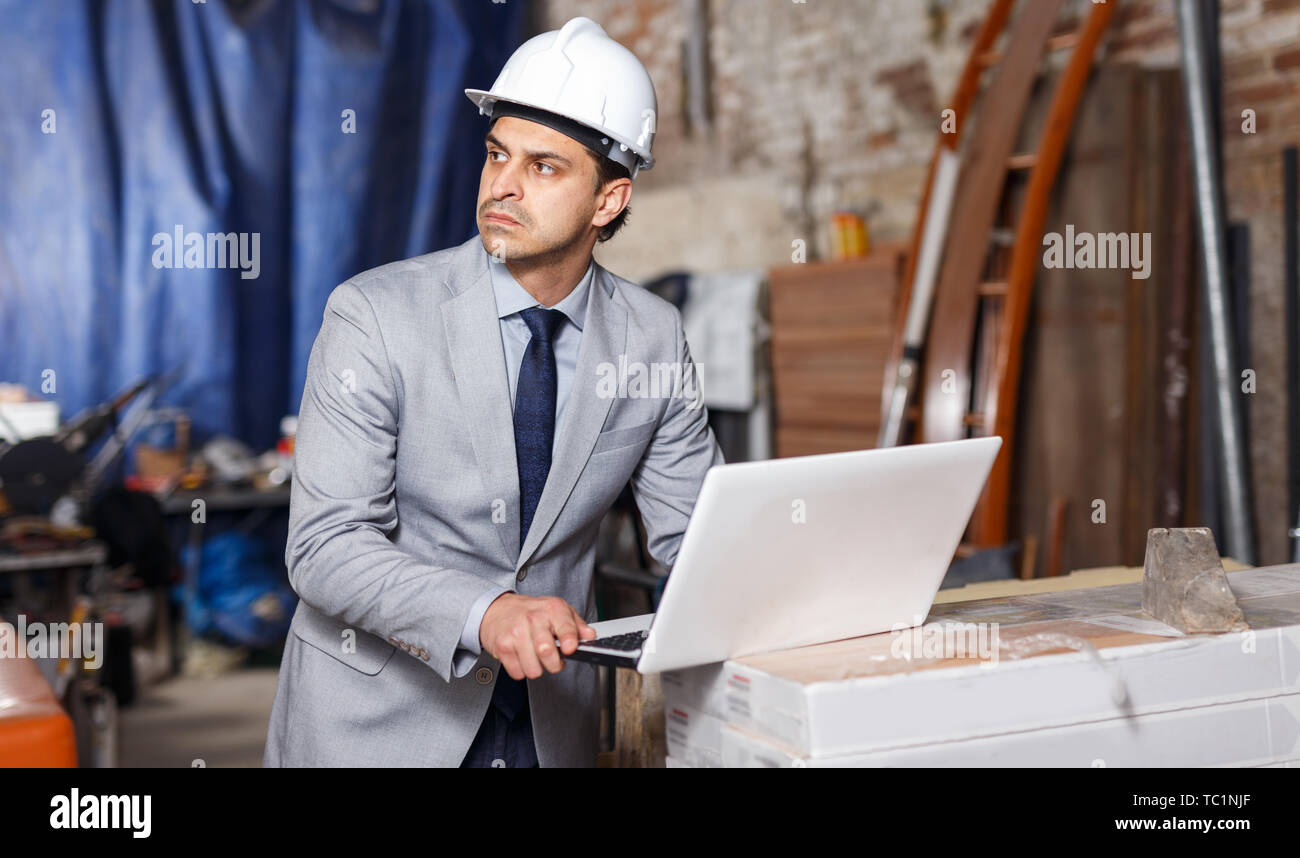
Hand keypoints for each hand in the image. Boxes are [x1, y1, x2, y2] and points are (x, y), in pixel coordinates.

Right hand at [479, 593, 596, 679]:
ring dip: (537, 668)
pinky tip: (522, 656)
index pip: (565, 626)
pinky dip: (522, 670)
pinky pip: (518, 673)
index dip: (569, 640)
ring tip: (535, 656)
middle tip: (553, 659)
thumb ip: (576, 624)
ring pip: (533, 669)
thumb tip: (590, 635)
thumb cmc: (531, 612)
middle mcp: (533, 619)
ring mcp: (516, 633)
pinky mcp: (502, 646)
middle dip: (554, 664)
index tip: (570, 648)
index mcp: (552, 609)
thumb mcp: (557, 610)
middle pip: (547, 652)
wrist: (497, 608)